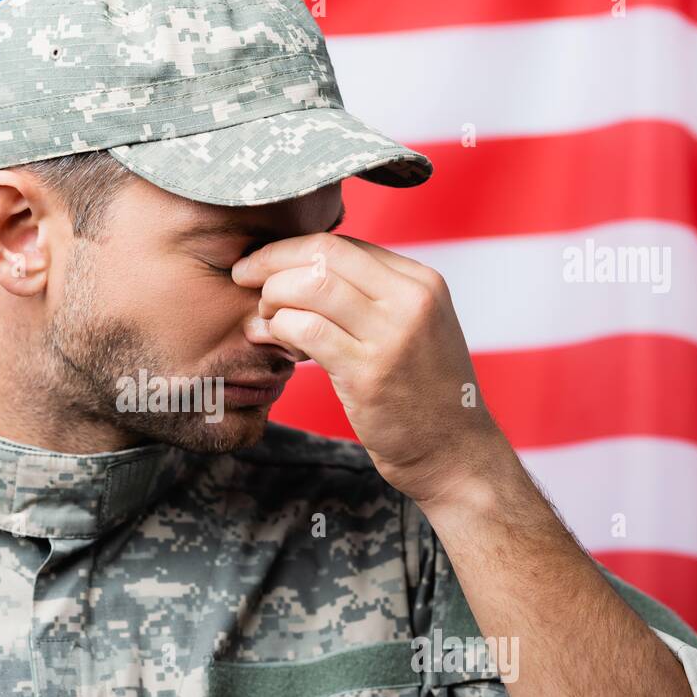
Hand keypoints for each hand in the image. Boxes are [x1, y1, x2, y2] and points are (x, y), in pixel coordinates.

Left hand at [232, 232, 506, 506]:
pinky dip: (277, 329)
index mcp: (421, 282)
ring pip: (310, 287)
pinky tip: (269, 339)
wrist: (453, 452)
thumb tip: (301, 272)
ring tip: (263, 318)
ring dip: (272, 297)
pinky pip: (306, 330)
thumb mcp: (413, 329)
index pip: (342, 244)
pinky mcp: (368, 373)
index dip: (291, 248)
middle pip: (323, 254)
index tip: (261, 262)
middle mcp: (411, 300)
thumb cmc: (422, 393)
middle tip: (243, 277)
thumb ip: (370, 298)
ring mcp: (391, 336)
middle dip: (271, 260)